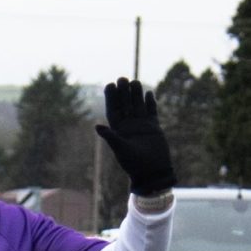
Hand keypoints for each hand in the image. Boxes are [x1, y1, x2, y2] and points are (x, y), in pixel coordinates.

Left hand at [95, 78, 175, 195]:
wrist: (152, 172)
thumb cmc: (134, 164)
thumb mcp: (121, 149)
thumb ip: (111, 137)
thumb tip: (97, 126)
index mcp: (118, 130)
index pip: (113, 110)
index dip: (111, 98)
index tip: (110, 84)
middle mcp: (129, 126)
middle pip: (125, 105)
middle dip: (123, 93)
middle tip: (122, 78)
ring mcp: (141, 126)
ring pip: (138, 106)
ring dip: (136, 95)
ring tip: (135, 82)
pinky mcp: (154, 127)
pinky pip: (151, 112)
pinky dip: (150, 103)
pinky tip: (149, 93)